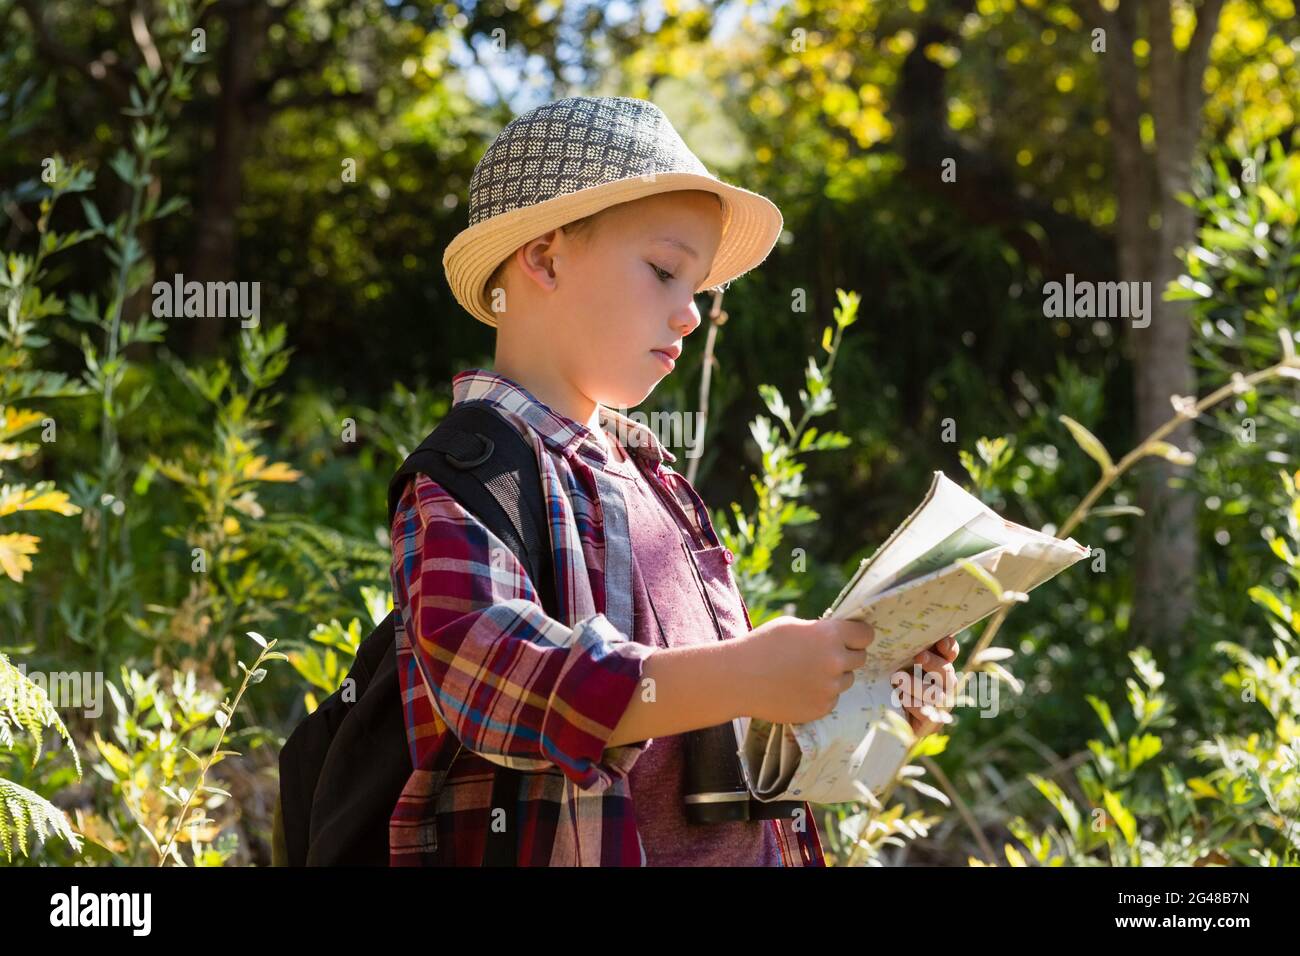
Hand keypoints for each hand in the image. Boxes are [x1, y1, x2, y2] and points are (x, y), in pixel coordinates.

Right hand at [737, 616, 874, 724]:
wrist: (738, 679)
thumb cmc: (761, 646)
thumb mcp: (792, 626)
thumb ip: (820, 631)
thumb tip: (839, 637)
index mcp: (830, 636)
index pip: (866, 635)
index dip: (858, 635)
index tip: (853, 637)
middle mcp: (835, 662)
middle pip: (859, 658)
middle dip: (846, 655)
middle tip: (822, 656)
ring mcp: (829, 688)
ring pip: (846, 680)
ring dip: (833, 676)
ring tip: (804, 673)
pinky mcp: (822, 708)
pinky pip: (832, 698)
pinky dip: (820, 694)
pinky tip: (797, 688)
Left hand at [890, 634, 958, 737]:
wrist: (880, 715)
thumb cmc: (886, 681)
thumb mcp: (892, 661)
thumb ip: (902, 648)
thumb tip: (900, 626)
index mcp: (935, 663)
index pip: (949, 652)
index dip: (949, 647)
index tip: (941, 643)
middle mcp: (942, 683)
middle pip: (947, 671)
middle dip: (933, 663)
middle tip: (918, 657)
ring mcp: (939, 704)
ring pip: (937, 694)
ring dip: (917, 685)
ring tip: (898, 680)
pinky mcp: (931, 724)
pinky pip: (928, 714)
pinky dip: (914, 705)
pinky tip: (901, 699)